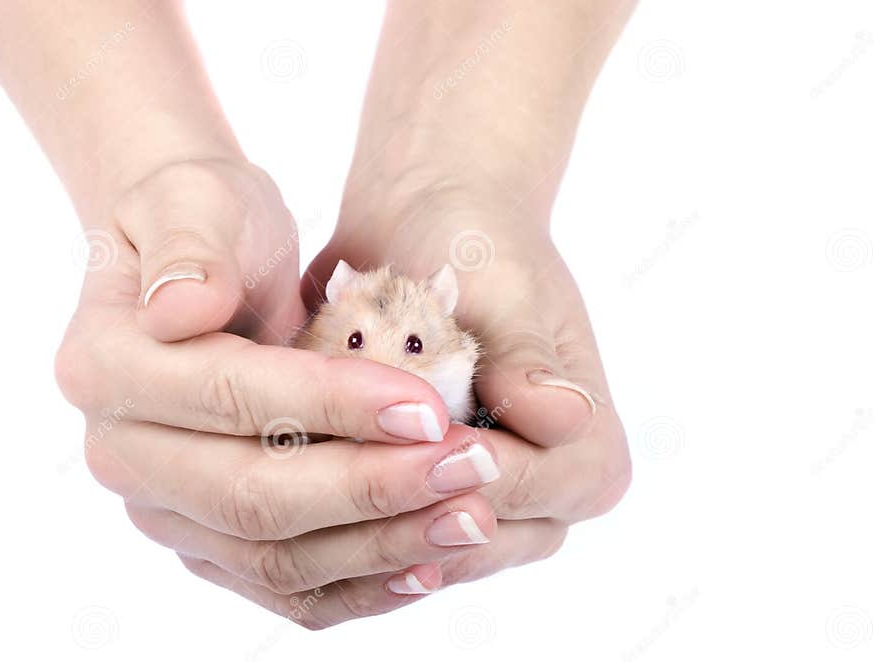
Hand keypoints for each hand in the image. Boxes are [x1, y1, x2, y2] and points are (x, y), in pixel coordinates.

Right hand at [55, 160, 501, 628]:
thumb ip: (188, 245)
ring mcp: (164, 508)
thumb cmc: (207, 219)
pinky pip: (282, 584)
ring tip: (470, 518)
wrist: (204, 269)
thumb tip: (181, 309)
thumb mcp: (195, 197)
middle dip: (370, 488)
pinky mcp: (207, 541)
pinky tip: (426, 566)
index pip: (228, 398)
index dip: (331, 405)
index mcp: (103, 366)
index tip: (428, 404)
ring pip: (273, 558)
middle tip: (468, 467)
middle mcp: (121, 454)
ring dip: (380, 546)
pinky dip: (355, 585)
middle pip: (251, 498)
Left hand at [304, 181, 630, 587]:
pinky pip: (385, 536)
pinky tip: (289, 492)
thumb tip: (566, 417)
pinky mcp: (430, 497)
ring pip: (420, 547)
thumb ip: (529, 359)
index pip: (517, 494)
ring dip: (357, 518)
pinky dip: (340, 513)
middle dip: (392, 505)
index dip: (445, 472)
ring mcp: (485, 503)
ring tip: (294, 481)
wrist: (433, 221)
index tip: (379, 441)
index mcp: (588, 455)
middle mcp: (545, 496)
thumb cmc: (481, 247)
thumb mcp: (508, 291)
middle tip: (316, 469)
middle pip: (469, 538)